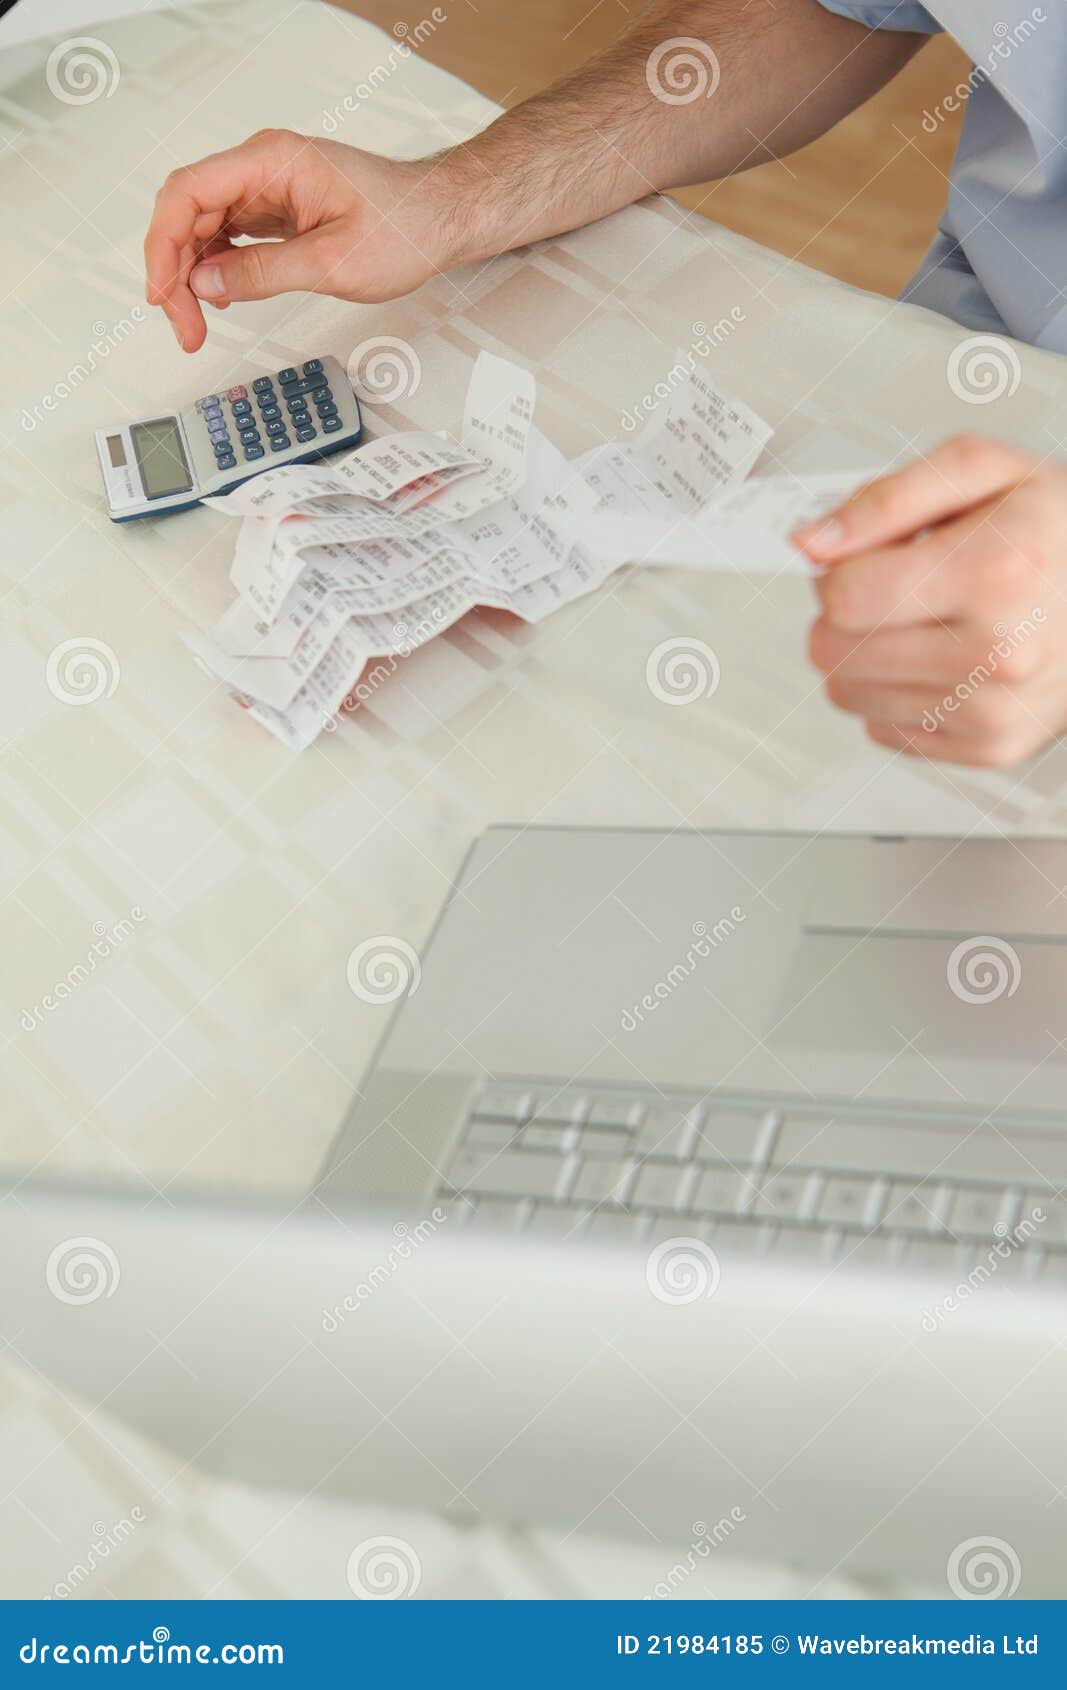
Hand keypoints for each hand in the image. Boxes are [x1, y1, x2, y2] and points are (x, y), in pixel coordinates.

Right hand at [144, 129, 462, 351]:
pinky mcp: (276, 209)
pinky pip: (228, 234)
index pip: (188, 192)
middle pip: (188, 211)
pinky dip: (216, 268)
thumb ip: (263, 273)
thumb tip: (206, 285)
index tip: (162, 294)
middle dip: (175, 270)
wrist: (440, 217)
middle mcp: (264, 166)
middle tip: (185, 327)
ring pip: (203, 225)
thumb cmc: (404, 227)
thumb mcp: (332, 263)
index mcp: (273, 161)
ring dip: (192, 274)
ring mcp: (268, 187)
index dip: (163, 245)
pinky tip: (219, 298)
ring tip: (197, 323)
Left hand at [793, 436, 1065, 767]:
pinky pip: (882, 728)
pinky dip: (896, 693)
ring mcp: (994, 710)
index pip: (843, 596)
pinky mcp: (989, 747)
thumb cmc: (1056, 532)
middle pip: (834, 651)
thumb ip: (886, 499)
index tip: (861, 558)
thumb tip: (810, 542)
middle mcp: (997, 653)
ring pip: (847, 694)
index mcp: (995, 574)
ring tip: (920, 621)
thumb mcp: (984, 471)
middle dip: (842, 615)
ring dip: (864, 656)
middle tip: (889, 589)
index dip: (835, 570)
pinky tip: (940, 659)